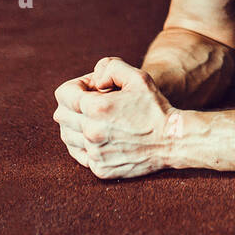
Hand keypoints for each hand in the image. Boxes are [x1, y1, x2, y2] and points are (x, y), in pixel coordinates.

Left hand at [53, 57, 176, 179]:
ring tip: (96, 119)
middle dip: (74, 104)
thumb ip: (111, 67)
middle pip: (61, 114)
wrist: (172, 141)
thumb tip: (94, 79)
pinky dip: (83, 143)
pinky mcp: (99, 168)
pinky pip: (78, 153)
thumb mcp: (138, 77)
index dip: (77, 85)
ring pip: (66, 136)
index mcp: (97, 108)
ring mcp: (94, 153)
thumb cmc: (155, 107)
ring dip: (76, 124)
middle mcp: (91, 132)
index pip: (63, 94)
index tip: (93, 88)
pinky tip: (99, 136)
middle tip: (95, 102)